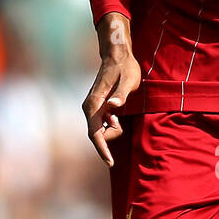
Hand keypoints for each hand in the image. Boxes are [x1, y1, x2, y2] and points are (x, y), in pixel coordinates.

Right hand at [82, 14, 140, 165]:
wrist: (116, 56)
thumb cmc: (125, 68)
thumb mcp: (129, 81)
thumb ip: (121, 94)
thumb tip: (113, 106)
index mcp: (94, 105)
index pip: (95, 133)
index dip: (102, 149)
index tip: (110, 163)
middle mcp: (89, 108)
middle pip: (97, 135)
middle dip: (110, 136)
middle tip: (120, 122)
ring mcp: (91, 108)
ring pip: (99, 131)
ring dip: (111, 130)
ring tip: (119, 117)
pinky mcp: (96, 108)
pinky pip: (101, 125)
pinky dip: (110, 126)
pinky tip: (116, 117)